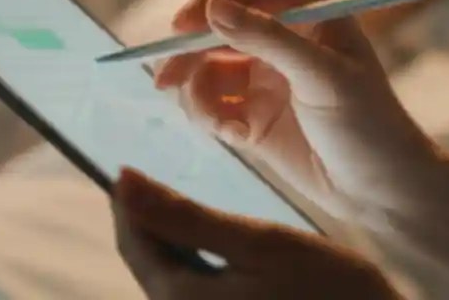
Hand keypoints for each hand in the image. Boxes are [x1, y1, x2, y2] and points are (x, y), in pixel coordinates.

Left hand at [112, 167, 399, 299]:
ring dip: (168, 239)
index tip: (127, 161)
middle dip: (145, 219)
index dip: (126, 200)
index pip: (133, 244)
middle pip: (147, 263)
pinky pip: (192, 290)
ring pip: (168, 277)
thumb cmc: (326, 289)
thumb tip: (122, 181)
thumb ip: (183, 216)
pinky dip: (191, 259)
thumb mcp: (256, 242)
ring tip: (178, 200)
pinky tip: (209, 240)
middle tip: (151, 175)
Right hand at [154, 0, 436, 221]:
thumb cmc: (368, 125)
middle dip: (187, 55)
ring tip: (219, 125)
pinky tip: (238, 138)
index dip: (208, 2)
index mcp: (309, 13)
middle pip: (214, 28)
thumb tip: (212, 7)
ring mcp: (263, 77)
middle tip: (164, 80)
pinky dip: (210, 119)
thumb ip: (266, 38)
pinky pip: (209, 104)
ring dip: (198, 95)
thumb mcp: (322, 76)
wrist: (384, 192)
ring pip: (203, 69)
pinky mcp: (250, 114)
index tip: (179, 28)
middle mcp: (281, 39)